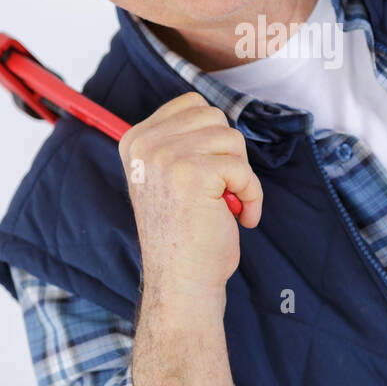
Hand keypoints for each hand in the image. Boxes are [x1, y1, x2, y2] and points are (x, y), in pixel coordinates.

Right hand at [119, 90, 262, 307]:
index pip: (192, 104)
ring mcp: (166, 157)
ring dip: (240, 175)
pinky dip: (251, 194)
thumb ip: (179, 141)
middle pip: (214, 117)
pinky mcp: (193, 173)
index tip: (207, 174)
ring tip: (224, 204)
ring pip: (232, 139)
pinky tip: (239, 217)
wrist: (181, 281)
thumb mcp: (166, 175)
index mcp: (135, 140)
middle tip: (217, 190)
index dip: (212, 138)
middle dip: (228, 154)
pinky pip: (243, 168)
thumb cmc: (184, 233)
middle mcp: (145, 144)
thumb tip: (212, 114)